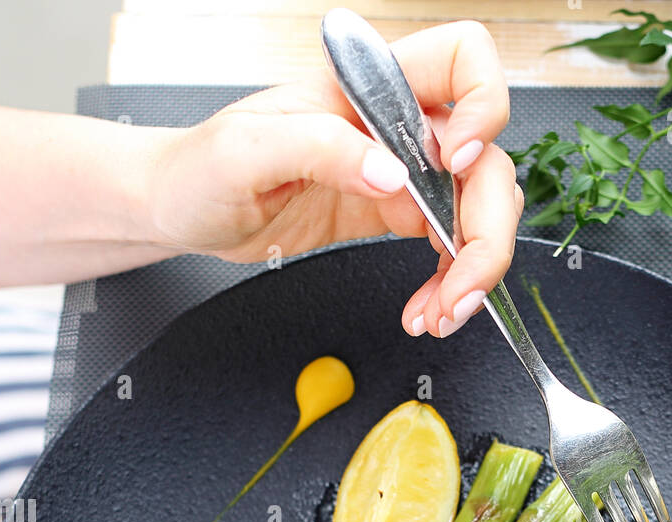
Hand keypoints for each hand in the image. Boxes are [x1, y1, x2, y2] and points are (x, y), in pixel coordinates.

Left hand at [147, 21, 520, 336]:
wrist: (183, 211)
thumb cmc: (201, 167)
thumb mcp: (248, 151)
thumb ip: (321, 148)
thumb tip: (392, 173)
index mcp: (368, 87)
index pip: (464, 59)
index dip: (482, 108)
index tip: (456, 162)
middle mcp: (396, 125)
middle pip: (489, 160)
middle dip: (486, 229)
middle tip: (460, 286)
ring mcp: (400, 172)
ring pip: (478, 209)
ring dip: (473, 268)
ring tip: (440, 313)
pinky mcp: (394, 215)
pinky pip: (448, 245)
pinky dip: (449, 284)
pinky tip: (426, 309)